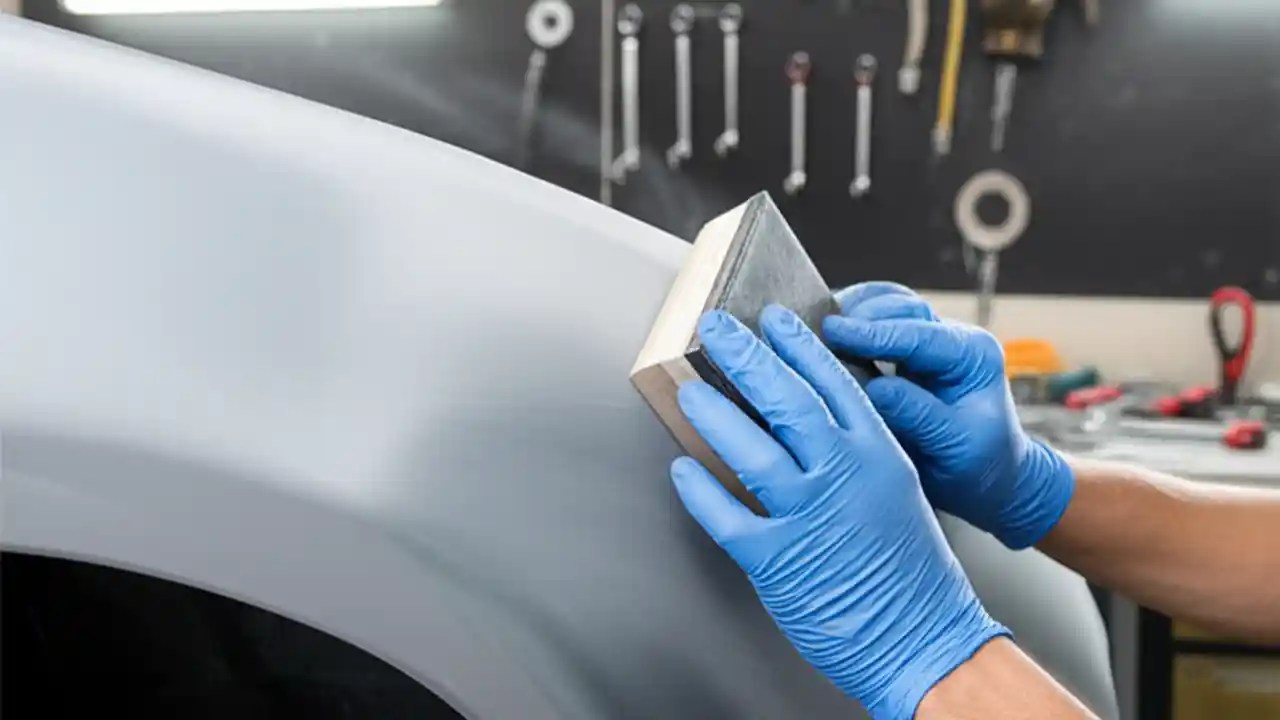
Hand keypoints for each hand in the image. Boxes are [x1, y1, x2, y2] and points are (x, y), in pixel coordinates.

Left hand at [670, 306, 1007, 718]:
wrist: (926, 639)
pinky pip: (726, 515)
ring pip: (750, 449)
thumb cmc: (911, 570)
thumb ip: (857, 450)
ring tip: (688, 389)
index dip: (797, 343)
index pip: (832, 380)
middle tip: (716, 327)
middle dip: (745, 356)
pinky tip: (681, 470)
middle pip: (786, 399)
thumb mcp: (897, 489)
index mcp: (879, 453)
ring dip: (712, 414)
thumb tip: (804, 419)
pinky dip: (698, 491)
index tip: (772, 318)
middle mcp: (845, 475)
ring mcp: (811, 516)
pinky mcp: (779, 560)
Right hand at [823, 282, 1073, 549]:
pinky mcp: (902, 349)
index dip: (871, 333)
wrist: (984, 479)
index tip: (831, 332)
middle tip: (813, 333)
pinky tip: (821, 340)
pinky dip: (847, 324)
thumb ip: (918, 415)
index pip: (918, 335)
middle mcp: (950, 338)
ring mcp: (926, 339)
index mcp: (972, 356)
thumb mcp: (955, 447)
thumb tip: (875, 389)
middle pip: (899, 307)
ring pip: (885, 304)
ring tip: (813, 332)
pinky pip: (872, 321)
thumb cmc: (974, 466)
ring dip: (849, 314)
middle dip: (856, 316)